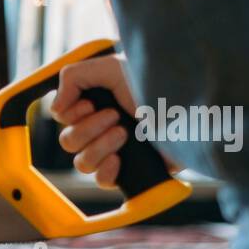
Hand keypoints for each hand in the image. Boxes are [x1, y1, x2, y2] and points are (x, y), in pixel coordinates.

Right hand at [48, 55, 177, 188]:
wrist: (193, 113)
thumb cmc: (160, 85)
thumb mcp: (113, 68)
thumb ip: (74, 77)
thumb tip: (55, 107)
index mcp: (100, 102)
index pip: (63, 116)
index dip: (71, 112)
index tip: (91, 103)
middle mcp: (105, 126)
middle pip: (67, 141)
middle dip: (88, 128)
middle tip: (117, 116)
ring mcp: (117, 150)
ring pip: (80, 162)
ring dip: (99, 146)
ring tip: (125, 133)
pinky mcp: (131, 170)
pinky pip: (101, 180)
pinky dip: (106, 170)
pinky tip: (120, 160)